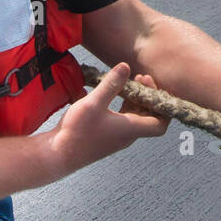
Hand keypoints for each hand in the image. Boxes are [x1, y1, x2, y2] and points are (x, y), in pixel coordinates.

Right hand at [48, 63, 169, 175]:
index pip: (161, 123)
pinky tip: (115, 92)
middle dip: (149, 96)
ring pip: (136, 117)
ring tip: (129, 81)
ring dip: (136, 99)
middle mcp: (127, 135)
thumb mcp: (93, 103)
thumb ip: (111, 85)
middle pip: (150, 117)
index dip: (162, 104)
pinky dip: (124, 105)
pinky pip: (124, 119)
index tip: (150, 85)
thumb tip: (126, 66)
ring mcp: (117, 136)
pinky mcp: (107, 135)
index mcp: (130, 129)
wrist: (58, 154)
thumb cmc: (77, 131)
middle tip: (140, 77)